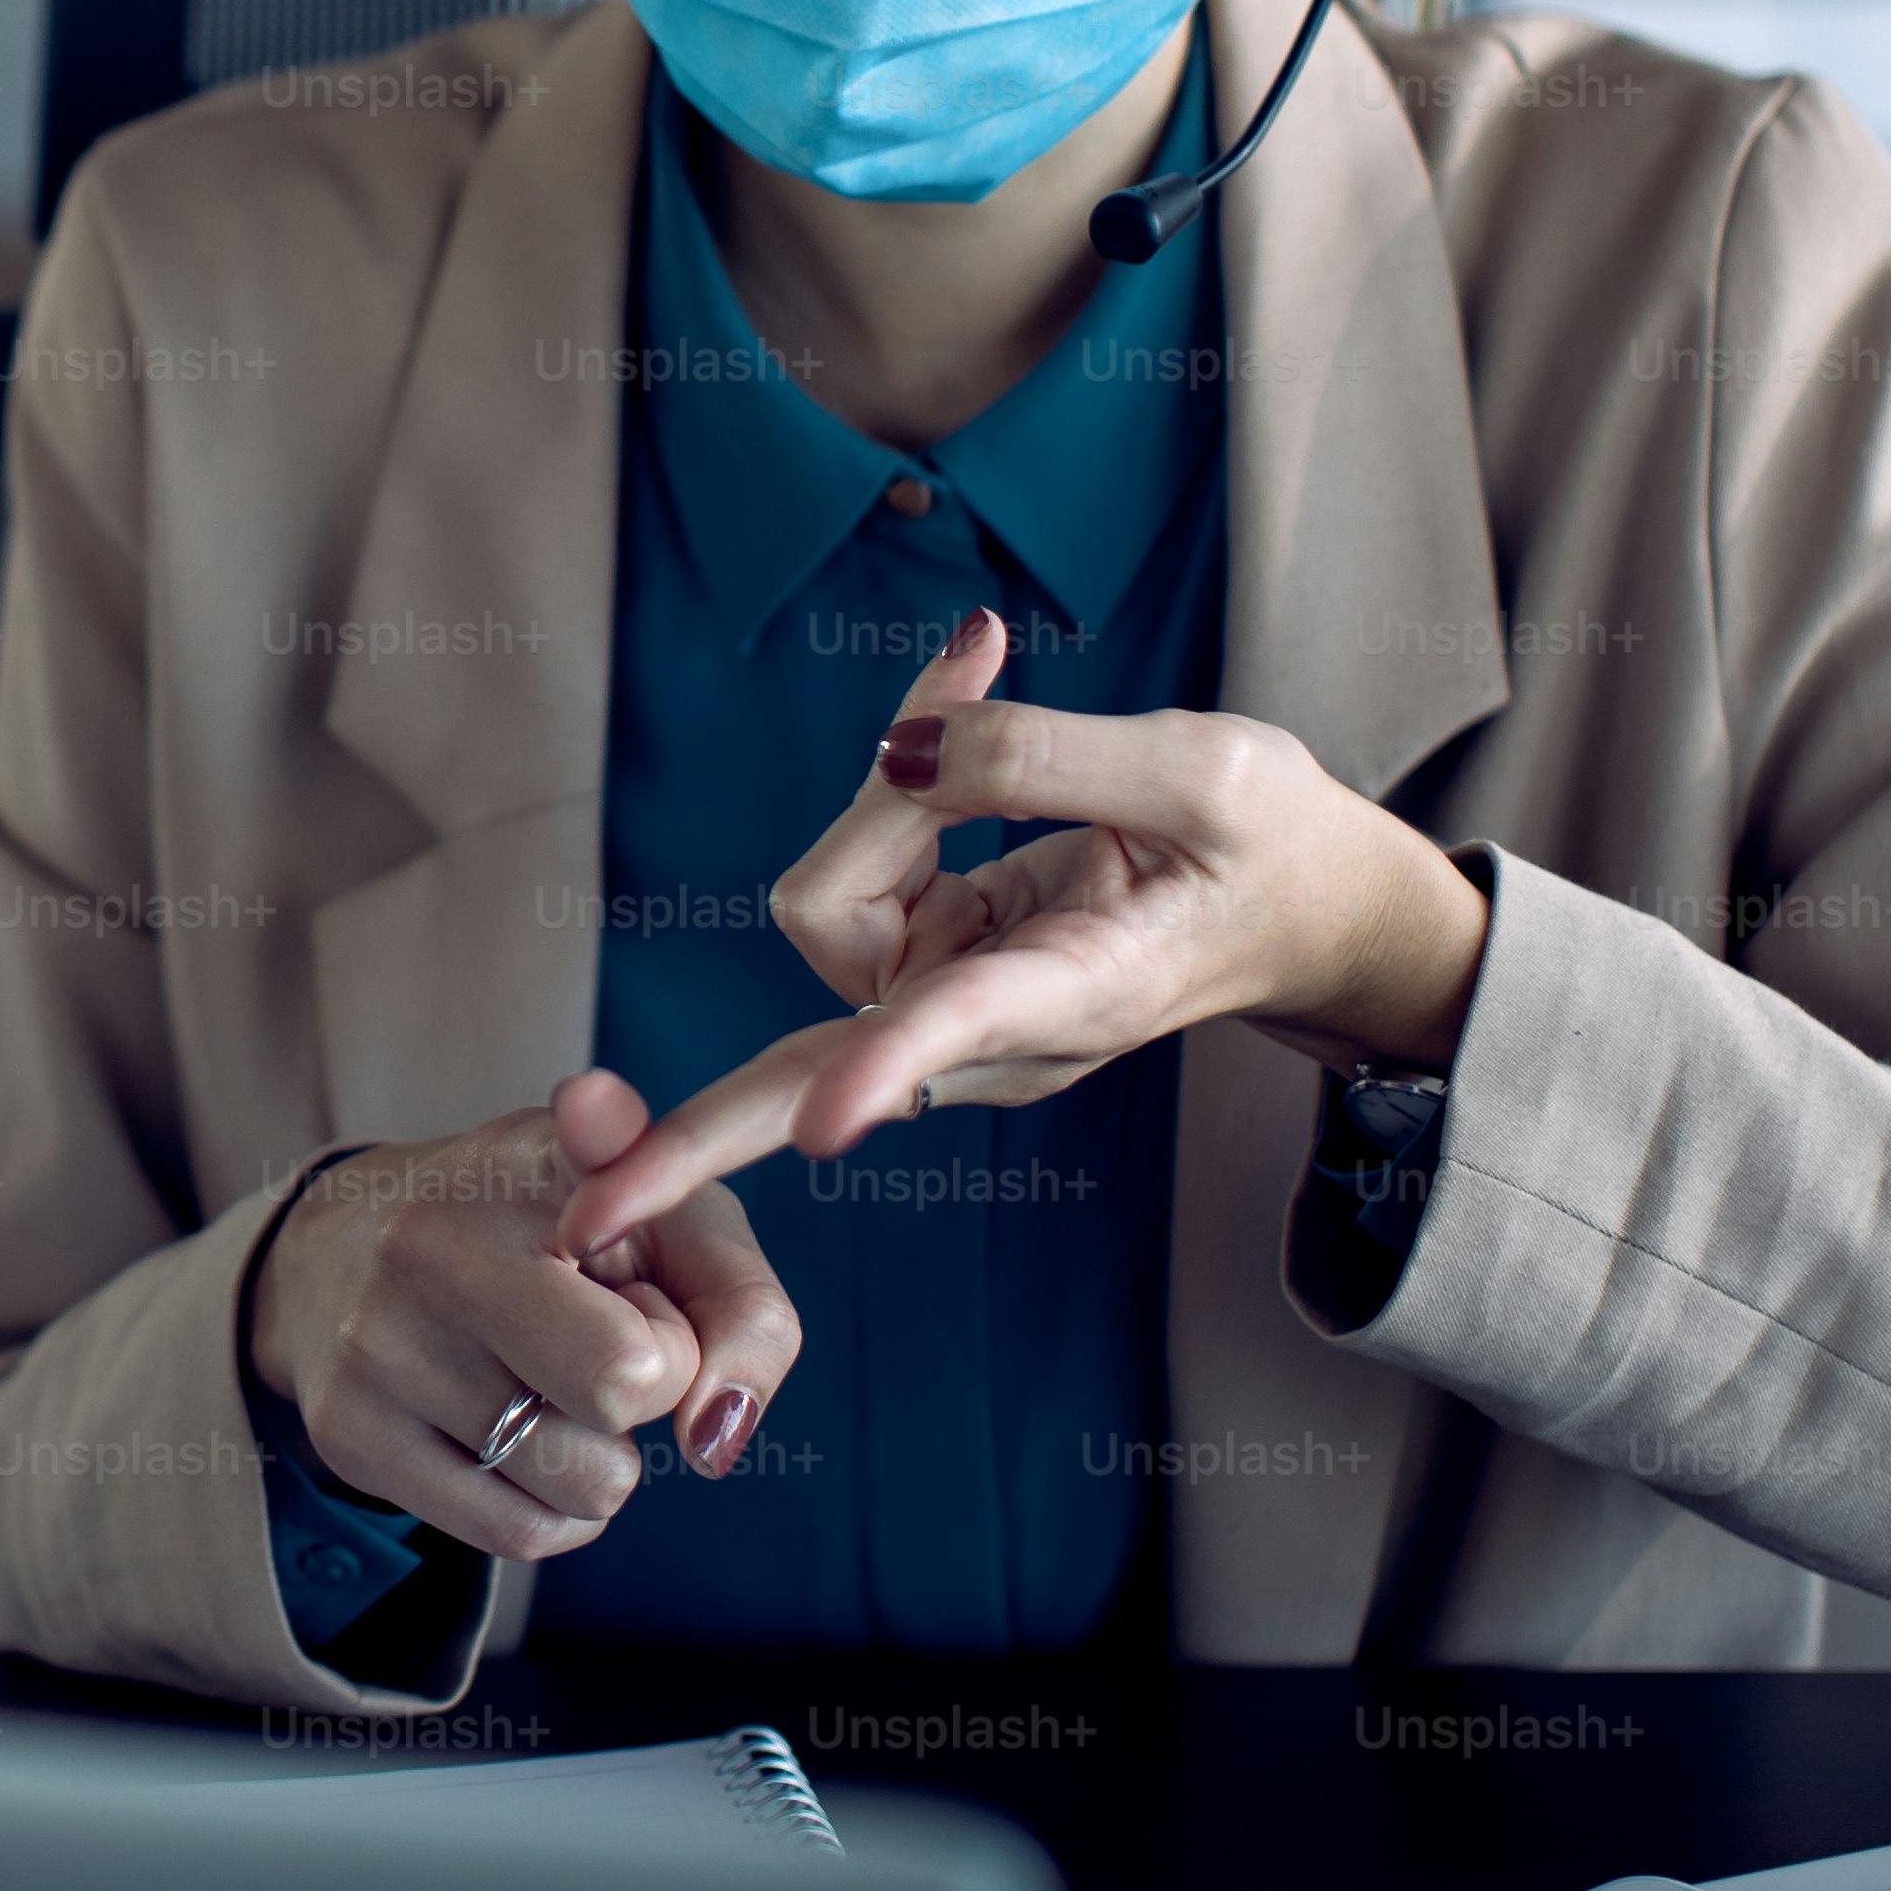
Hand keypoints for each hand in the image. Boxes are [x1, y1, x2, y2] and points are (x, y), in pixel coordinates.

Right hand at [245, 1075, 806, 1564]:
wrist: (345, 1239)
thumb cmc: (542, 1220)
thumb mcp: (662, 1212)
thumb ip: (740, 1302)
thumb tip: (717, 1436)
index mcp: (519, 1173)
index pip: (640, 1359)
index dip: (676, 1340)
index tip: (629, 1292)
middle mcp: (426, 1255)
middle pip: (612, 1419)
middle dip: (641, 1399)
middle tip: (591, 1341)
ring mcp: (376, 1356)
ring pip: (580, 1491)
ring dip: (599, 1455)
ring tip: (541, 1378)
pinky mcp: (349, 1436)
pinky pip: (520, 1535)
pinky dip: (556, 1505)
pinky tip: (521, 1437)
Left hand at [560, 607, 1492, 1252]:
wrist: (1307, 908)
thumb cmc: (1272, 846)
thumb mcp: (1207, 770)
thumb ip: (1045, 756)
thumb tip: (898, 757)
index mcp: (1083, 992)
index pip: (964, 1023)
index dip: (891, 1057)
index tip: (826, 1125)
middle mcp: (995, 1025)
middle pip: (817, 1046)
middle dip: (703, 1139)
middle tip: (584, 1218)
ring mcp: (949, 1000)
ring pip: (831, 895)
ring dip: (884, 781)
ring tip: (989, 673)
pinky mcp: (929, 959)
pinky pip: (859, 858)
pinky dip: (897, 773)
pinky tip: (973, 672)